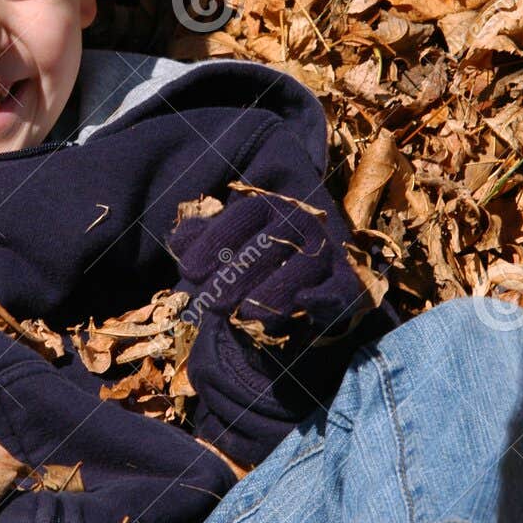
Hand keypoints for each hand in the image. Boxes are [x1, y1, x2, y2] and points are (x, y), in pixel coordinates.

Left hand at [168, 189, 366, 338]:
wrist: (299, 284)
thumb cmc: (250, 260)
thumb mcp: (223, 245)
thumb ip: (199, 239)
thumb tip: (178, 242)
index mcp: (268, 208)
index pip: (244, 216)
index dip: (215, 241)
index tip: (188, 271)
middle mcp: (300, 223)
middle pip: (271, 243)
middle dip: (238, 275)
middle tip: (212, 302)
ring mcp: (325, 250)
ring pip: (304, 266)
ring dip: (274, 291)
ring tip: (245, 315)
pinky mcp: (344, 282)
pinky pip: (339, 287)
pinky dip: (324, 296)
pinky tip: (302, 304)